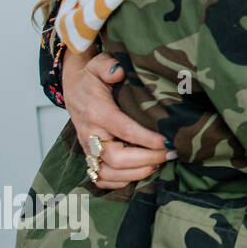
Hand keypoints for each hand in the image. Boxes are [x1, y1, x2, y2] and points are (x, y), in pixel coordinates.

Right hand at [62, 49, 172, 188]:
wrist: (76, 90)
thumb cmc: (93, 79)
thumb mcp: (98, 64)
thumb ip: (107, 66)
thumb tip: (119, 72)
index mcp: (97, 112)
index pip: (124, 129)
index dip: (147, 139)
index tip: (168, 141)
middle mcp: (91, 134)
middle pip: (116, 158)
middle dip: (147, 159)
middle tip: (171, 154)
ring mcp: (89, 148)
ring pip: (107, 173)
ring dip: (136, 174)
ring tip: (159, 164)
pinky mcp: (90, 157)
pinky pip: (100, 179)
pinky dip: (120, 182)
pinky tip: (140, 173)